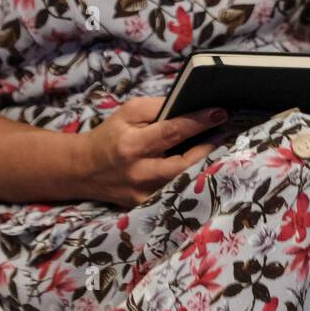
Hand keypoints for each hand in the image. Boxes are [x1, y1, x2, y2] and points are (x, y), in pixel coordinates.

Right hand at [77, 96, 227, 206]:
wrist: (83, 170)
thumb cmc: (110, 136)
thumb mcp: (128, 112)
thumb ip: (157, 107)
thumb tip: (188, 105)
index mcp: (132, 145)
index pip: (171, 132)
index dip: (198, 122)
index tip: (220, 113)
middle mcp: (139, 173)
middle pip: (184, 164)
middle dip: (208, 147)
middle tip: (225, 131)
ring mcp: (144, 194)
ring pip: (183, 181)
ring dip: (204, 163)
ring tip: (218, 146)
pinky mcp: (146, 205)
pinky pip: (175, 191)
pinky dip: (190, 177)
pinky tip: (202, 164)